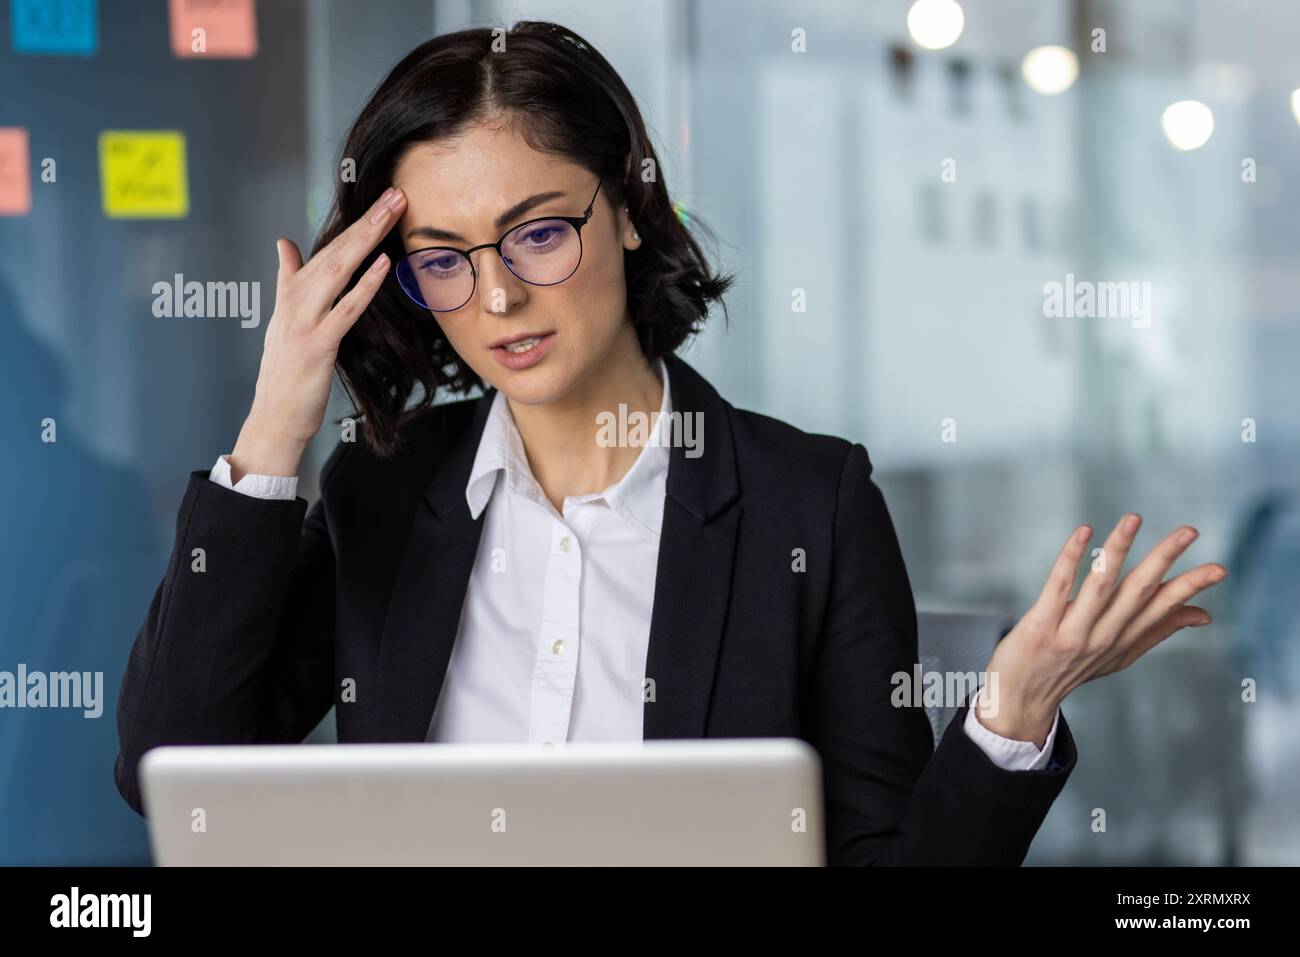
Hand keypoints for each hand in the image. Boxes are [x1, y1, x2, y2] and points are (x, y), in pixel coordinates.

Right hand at [229, 186, 407, 480]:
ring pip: (339, 270)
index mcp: (292, 293)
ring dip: (367, 239)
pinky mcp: (317, 345)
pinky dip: (364, 286)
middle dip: (366, 220)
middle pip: (336, 251)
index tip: (380, 201)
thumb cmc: (287, 373)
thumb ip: (288, 279)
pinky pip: (345, 310)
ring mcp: (304, 322)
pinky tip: (382, 264)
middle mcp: (296, 301)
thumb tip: (285, 244)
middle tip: (395, 194)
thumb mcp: (285, 320)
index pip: (327, 250)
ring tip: (392, 213)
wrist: (274, 418)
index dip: (353, 224)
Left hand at [975, 514, 1228, 747]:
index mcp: (1124, 639)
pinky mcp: (1040, 626)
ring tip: (1134, 519)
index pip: (1162, 608)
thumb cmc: (1071, 668)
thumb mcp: (1120, 654)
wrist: (1022, 700)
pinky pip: (1058, 586)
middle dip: (1164, 559)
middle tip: (1190, 531)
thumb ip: (1157, 629)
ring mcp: (1071, 633)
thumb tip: (1203, 614)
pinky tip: (1083, 531)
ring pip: (1100, 585)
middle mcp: (1102, 637)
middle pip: (1138, 591)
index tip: (1220, 568)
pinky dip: (1071, 558)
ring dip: (1117, 550)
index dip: (1191, 588)